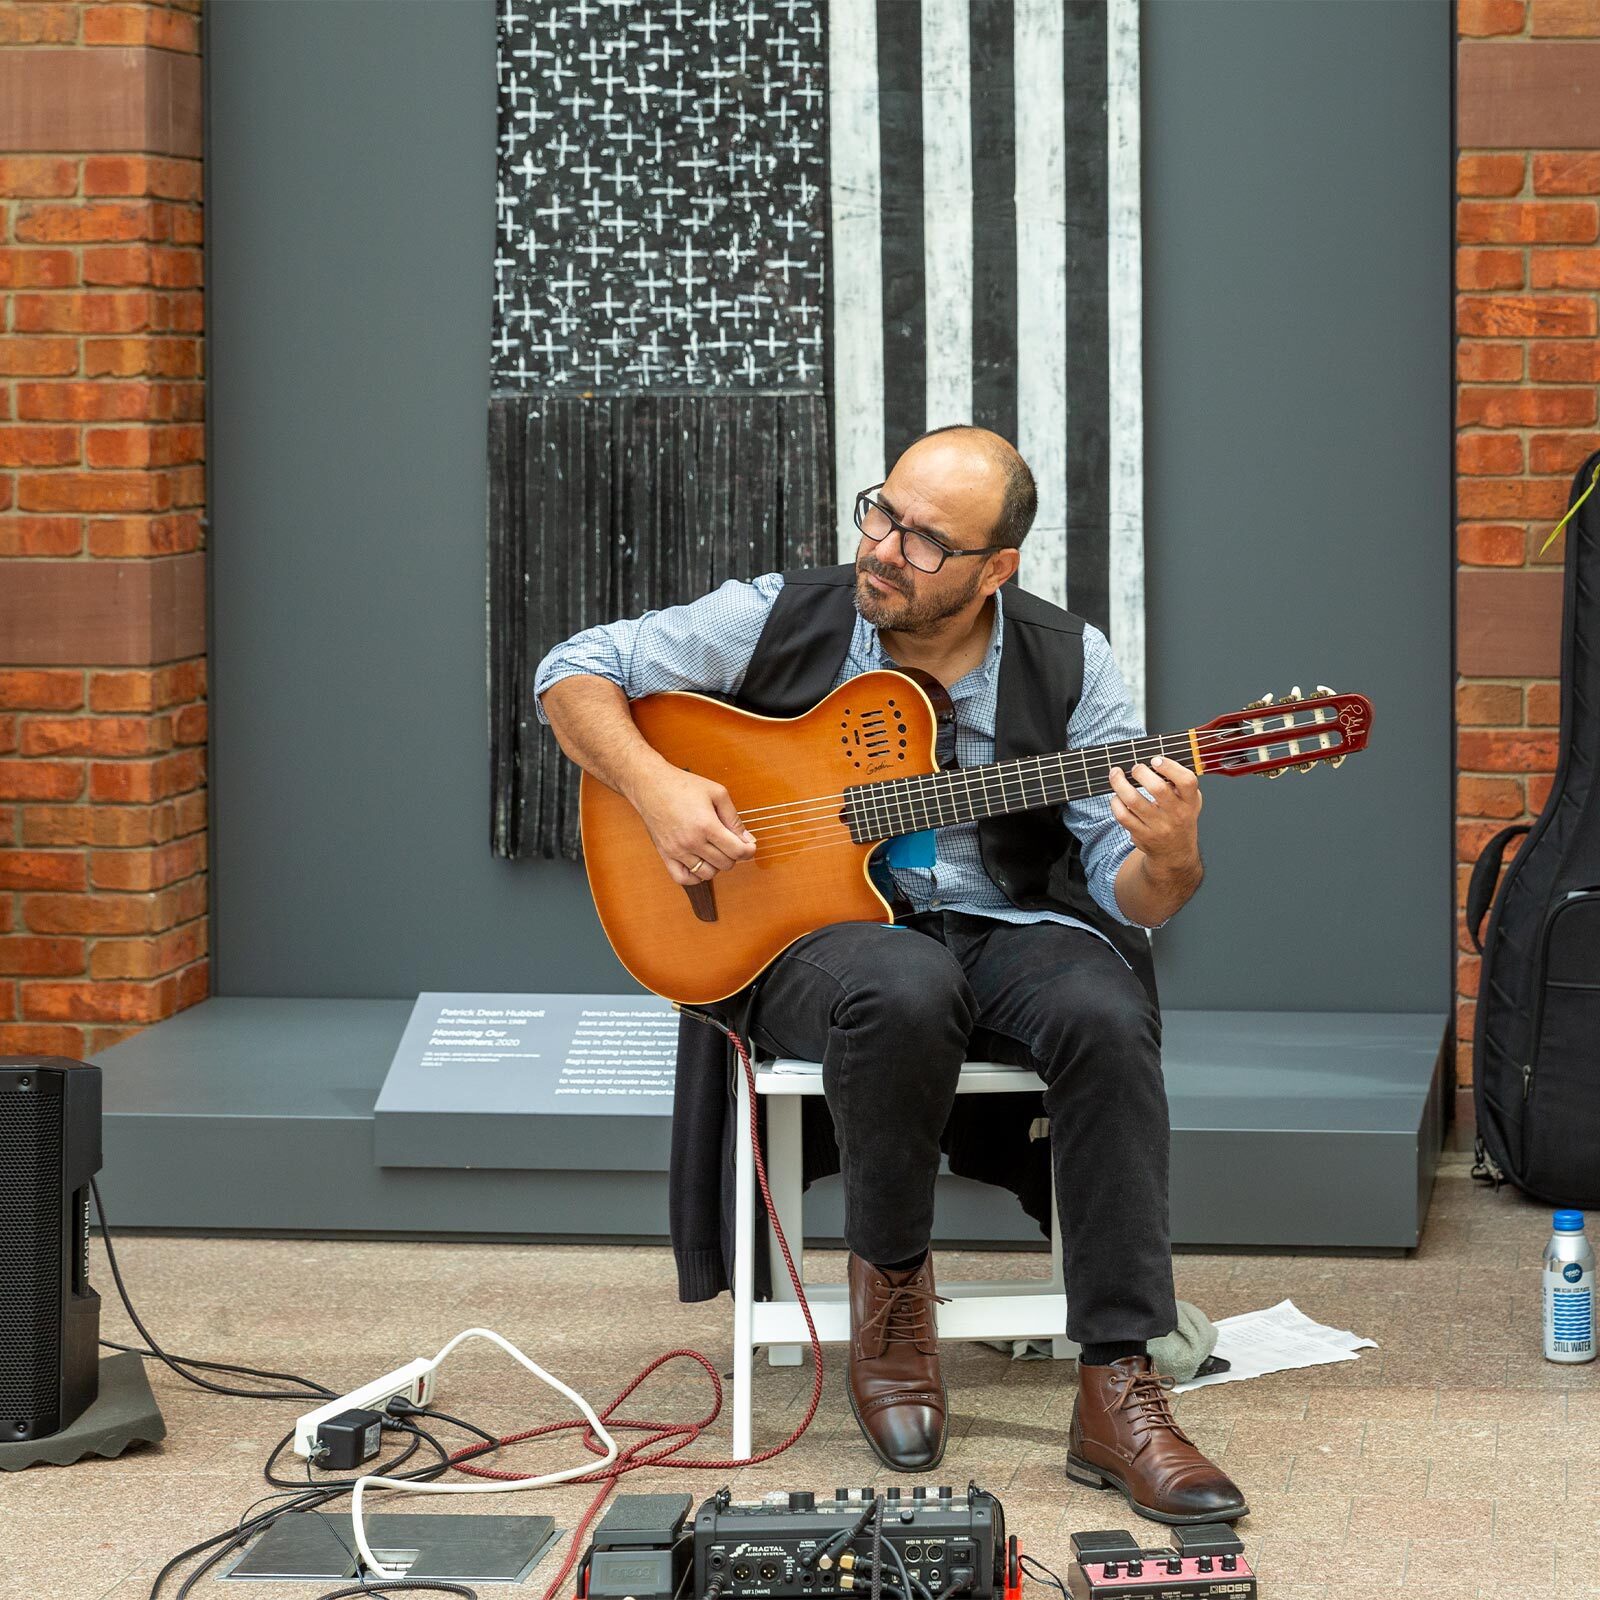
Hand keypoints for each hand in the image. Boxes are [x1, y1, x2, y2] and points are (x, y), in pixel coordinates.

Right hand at [631, 766, 756, 887]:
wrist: (651, 785)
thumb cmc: (683, 785)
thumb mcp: (717, 793)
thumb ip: (734, 818)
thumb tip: (747, 839)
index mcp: (706, 825)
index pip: (737, 851)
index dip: (749, 851)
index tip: (749, 846)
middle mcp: (691, 841)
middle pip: (725, 864)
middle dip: (733, 855)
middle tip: (731, 843)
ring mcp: (677, 850)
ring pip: (707, 874)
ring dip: (716, 866)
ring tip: (715, 851)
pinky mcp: (665, 854)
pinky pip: (683, 878)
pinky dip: (695, 876)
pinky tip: (700, 863)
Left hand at [1108, 756, 1201, 877]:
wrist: (1175, 852)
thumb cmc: (1180, 818)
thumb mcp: (1190, 801)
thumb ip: (1180, 782)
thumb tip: (1156, 759)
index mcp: (1190, 802)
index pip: (1187, 781)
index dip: (1170, 767)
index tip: (1156, 760)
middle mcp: (1176, 815)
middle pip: (1157, 789)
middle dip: (1141, 772)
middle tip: (1135, 768)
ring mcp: (1158, 826)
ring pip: (1133, 801)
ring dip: (1120, 784)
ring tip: (1115, 774)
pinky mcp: (1141, 835)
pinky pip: (1122, 815)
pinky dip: (1115, 802)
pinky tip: (1116, 796)